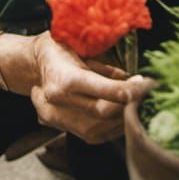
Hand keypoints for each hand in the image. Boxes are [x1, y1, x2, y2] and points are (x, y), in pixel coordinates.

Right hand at [28, 32, 149, 143]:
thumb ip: (105, 65)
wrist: (31, 65)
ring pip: (101, 129)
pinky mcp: (63, 129)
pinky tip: (124, 113)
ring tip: (139, 102)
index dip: (126, 91)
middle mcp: (58, 102)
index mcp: (62, 77)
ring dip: (124, 117)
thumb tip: (131, 79)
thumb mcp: (80, 44)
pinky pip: (95, 135)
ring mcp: (58, 120)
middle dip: (129, 104)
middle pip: (103, 113)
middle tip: (147, 91)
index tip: (145, 84)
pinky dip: (113, 126)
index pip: (100, 90)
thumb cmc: (58, 47)